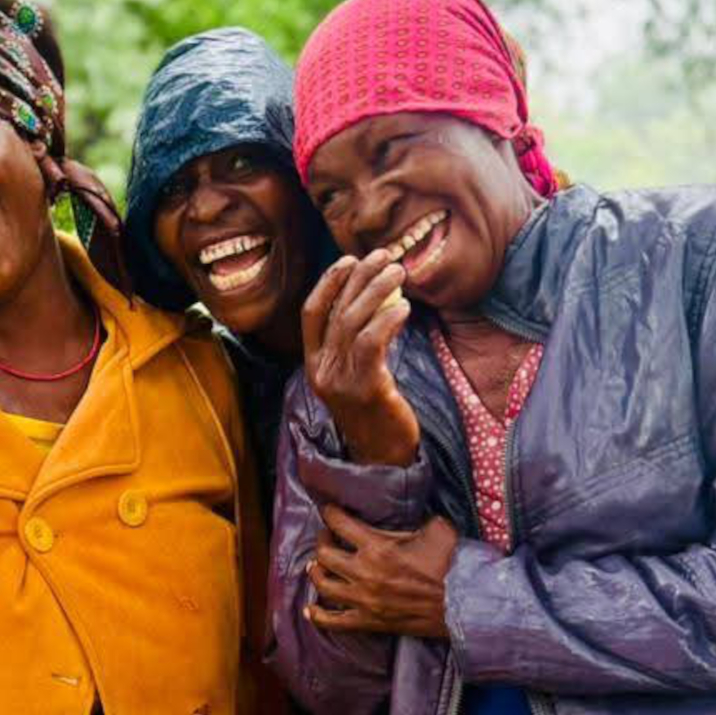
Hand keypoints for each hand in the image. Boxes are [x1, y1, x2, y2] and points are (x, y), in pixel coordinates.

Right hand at [301, 251, 419, 466]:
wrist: (383, 458)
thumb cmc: (376, 412)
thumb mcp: (356, 374)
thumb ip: (355, 342)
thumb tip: (373, 296)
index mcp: (315, 366)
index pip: (311, 314)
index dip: (328, 283)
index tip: (349, 260)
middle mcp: (322, 372)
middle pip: (336, 312)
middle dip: (360, 277)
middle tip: (386, 256)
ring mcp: (341, 382)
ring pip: (353, 322)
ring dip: (378, 291)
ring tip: (400, 271)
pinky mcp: (366, 389)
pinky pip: (373, 344)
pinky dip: (388, 320)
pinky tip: (405, 308)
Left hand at [305, 508, 458, 638]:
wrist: (465, 604)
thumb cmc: (453, 564)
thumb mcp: (435, 529)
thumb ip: (414, 519)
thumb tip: (408, 513)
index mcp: (378, 547)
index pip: (339, 524)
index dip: (330, 513)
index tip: (330, 511)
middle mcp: (364, 572)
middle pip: (323, 554)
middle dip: (322, 541)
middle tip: (327, 537)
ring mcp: (363, 600)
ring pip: (322, 584)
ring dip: (316, 572)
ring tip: (317, 566)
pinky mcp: (368, 622)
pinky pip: (333, 621)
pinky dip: (317, 616)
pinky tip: (310, 609)